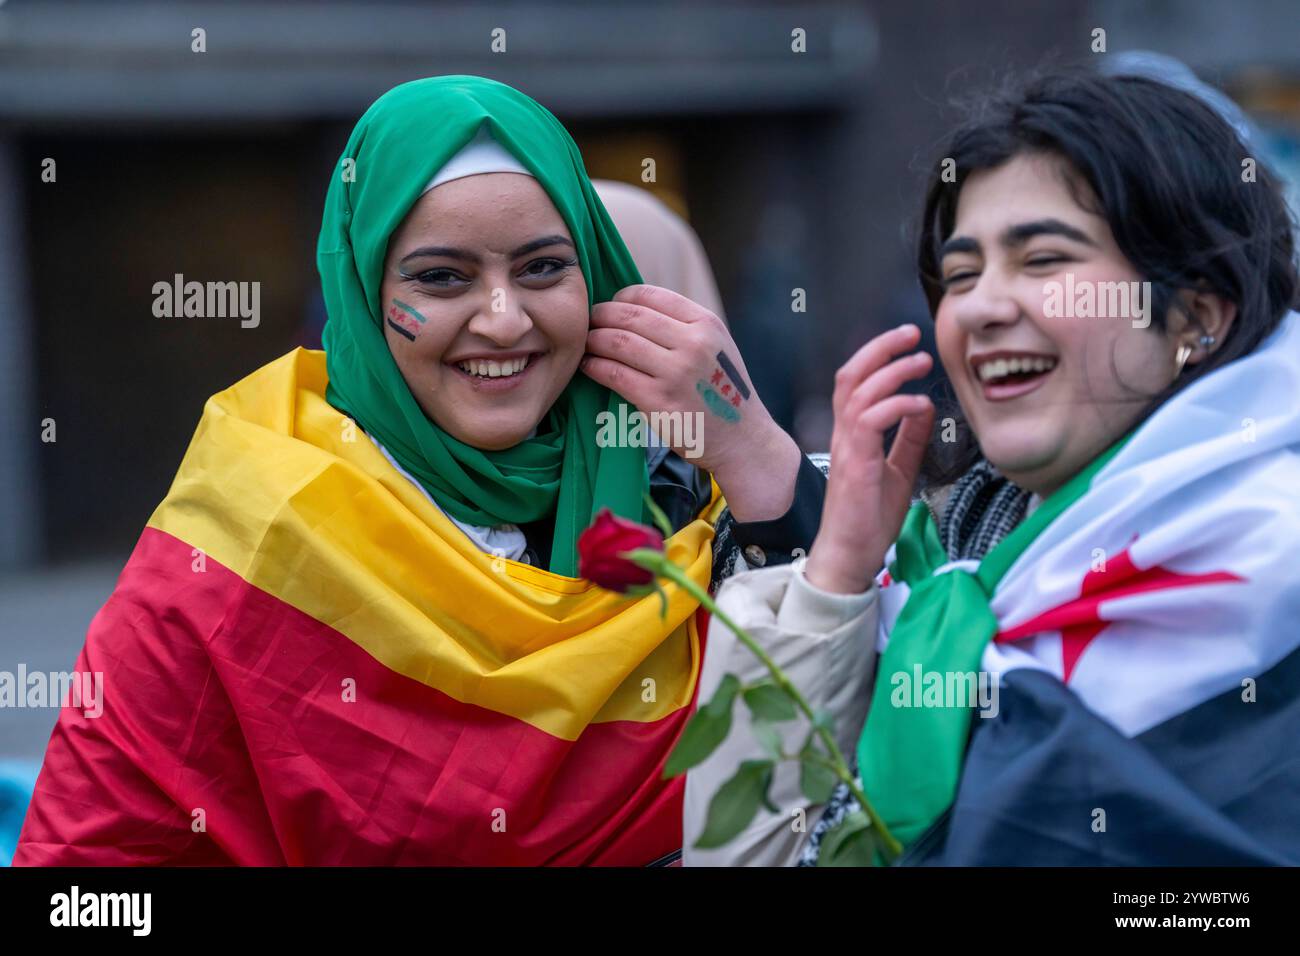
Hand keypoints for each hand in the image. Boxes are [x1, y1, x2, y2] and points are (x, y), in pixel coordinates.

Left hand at [583, 285, 800, 521]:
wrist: (743, 439)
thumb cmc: (722, 392)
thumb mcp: (716, 347)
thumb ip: (683, 326)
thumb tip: (630, 308)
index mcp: (706, 324)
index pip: (650, 295)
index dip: (620, 298)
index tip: (609, 308)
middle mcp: (693, 343)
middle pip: (630, 316)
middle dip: (601, 316)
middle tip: (588, 323)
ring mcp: (676, 373)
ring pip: (617, 342)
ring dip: (593, 340)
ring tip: (585, 345)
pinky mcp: (659, 401)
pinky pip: (614, 374)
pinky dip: (594, 366)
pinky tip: (588, 367)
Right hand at [803, 324, 934, 593]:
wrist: (851, 554)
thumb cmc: (869, 518)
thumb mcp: (899, 471)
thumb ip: (908, 439)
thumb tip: (924, 406)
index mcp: (851, 432)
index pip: (856, 381)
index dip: (878, 355)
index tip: (908, 342)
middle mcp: (843, 433)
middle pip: (851, 375)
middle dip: (880, 348)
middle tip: (912, 333)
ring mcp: (847, 446)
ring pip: (860, 391)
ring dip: (893, 371)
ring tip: (921, 361)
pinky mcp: (856, 463)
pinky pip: (871, 420)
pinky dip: (897, 405)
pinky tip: (920, 404)